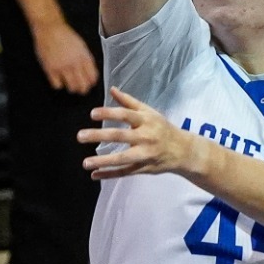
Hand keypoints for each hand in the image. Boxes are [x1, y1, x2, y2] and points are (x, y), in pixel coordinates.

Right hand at [32, 17, 98, 93]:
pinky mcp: (51, 70)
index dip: (91, 82)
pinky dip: (58, 84)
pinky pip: (57, 85)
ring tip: (68, 84)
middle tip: (79, 88)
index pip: (93, 77)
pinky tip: (57, 79)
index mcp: (84, 57)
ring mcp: (63, 68)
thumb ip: (86, 59)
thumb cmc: (65, 35)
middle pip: (83, 85)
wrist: (50, 28)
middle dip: (82, 88)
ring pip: (71, 87)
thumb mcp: (81, 45)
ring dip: (71, 88)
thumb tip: (90, 72)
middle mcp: (75, 64)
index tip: (89, 83)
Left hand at [80, 87, 195, 177]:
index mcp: (146, 120)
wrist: (183, 150)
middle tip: (80, 136)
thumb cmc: (162, 128)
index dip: (109, 113)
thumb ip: (129, 101)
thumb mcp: (149, 112)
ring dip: (102, 161)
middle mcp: (145, 137)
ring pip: (122, 158)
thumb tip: (112, 89)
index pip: (125, 114)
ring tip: (85, 163)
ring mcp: (144, 154)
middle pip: (120, 136)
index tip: (92, 114)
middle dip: (99, 136)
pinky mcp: (143, 168)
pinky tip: (94, 175)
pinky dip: (109, 174)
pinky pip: (125, 172)